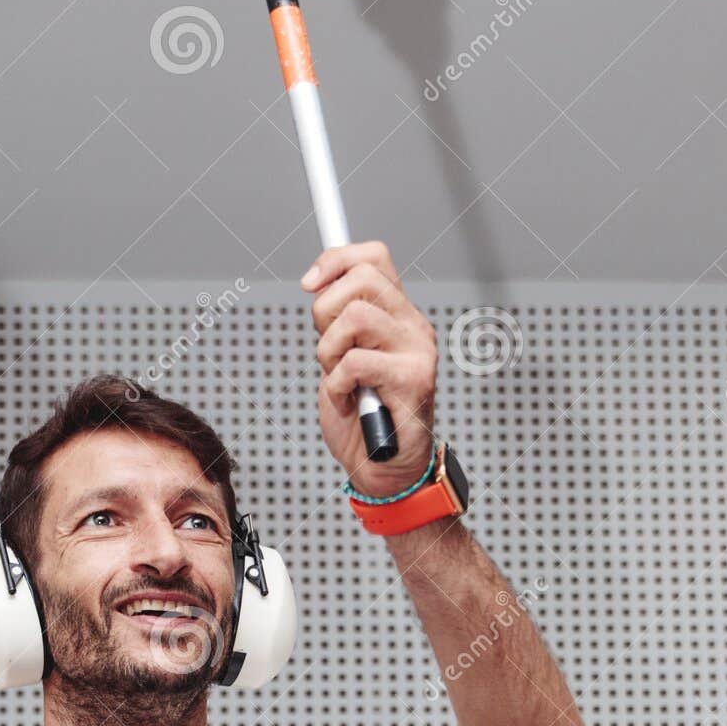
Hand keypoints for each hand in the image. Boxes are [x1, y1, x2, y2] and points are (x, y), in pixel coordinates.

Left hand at [301, 241, 437, 499]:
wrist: (382, 468)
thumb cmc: (362, 415)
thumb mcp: (341, 356)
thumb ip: (338, 321)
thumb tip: (317, 280)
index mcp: (398, 315)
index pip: (374, 257)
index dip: (335, 260)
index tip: (309, 284)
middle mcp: (414, 327)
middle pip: (361, 280)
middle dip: (324, 313)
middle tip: (328, 351)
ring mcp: (417, 353)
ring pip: (354, 317)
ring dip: (329, 352)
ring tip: (339, 379)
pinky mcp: (413, 381)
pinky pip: (354, 362)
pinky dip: (336, 386)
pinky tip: (347, 402)